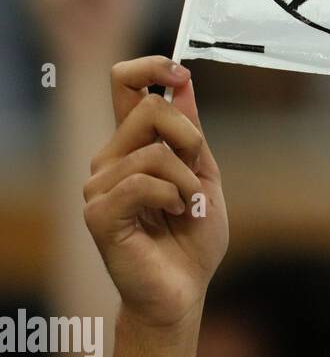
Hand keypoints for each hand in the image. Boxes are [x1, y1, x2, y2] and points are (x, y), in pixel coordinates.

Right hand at [83, 58, 228, 329]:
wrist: (184, 289)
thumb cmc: (193, 238)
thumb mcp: (204, 175)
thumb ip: (192, 132)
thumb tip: (183, 82)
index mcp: (133, 145)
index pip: (124, 85)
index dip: (150, 67)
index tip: (179, 74)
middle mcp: (109, 159)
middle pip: (148, 109)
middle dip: (189, 136)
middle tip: (198, 174)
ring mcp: (98, 186)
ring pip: (154, 151)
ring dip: (187, 181)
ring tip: (187, 208)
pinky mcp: (98, 213)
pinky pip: (142, 182)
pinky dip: (171, 196)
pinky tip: (174, 215)